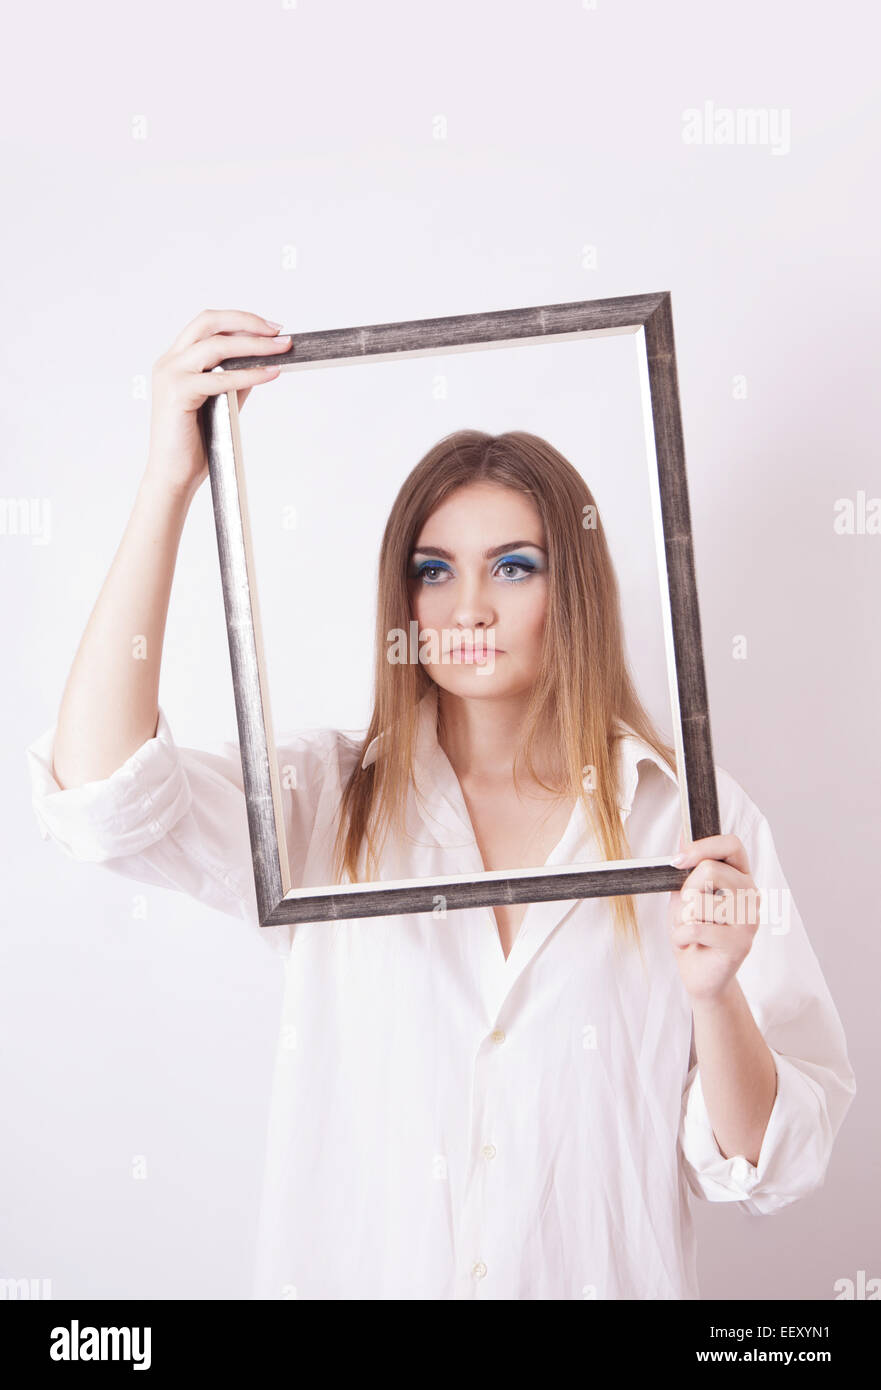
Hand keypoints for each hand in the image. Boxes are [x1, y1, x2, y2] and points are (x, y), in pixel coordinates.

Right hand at [145, 308, 290, 498]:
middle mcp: (169, 361)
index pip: (208, 324)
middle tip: (279, 332)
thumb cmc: (196, 444)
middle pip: (209, 322)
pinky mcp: (177, 393)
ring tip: (281, 349)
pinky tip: (271, 373)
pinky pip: (220, 378)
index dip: (241, 321)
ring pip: (216, 346)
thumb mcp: (222, 402)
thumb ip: (236, 378)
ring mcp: (170, 375)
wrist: (174, 475)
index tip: (271, 328)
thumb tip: (262, 359)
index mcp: (176, 360)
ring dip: (254, 345)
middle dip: (247, 322)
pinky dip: (249, 374)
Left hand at [667, 833, 761, 1001]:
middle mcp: (752, 895)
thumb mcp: (684, 895)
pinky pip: (696, 927)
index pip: (732, 844)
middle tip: (687, 911)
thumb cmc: (694, 932)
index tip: (677, 860)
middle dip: (686, 890)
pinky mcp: (740, 944)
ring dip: (682, 918)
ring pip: (700, 901)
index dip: (703, 846)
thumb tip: (682, 834)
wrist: (700, 975)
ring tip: (690, 930)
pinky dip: (680, 937)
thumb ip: (686, 868)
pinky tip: (688, 944)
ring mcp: (750, 920)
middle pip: (710, 869)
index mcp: (741, 877)